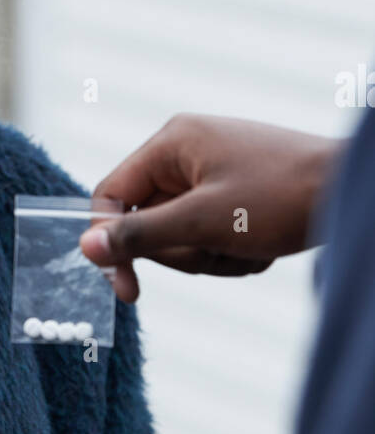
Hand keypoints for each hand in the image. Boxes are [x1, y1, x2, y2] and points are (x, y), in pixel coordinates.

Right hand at [79, 114, 344, 302]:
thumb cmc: (282, 197)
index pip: (111, 195)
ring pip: (179, 236)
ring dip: (211, 255)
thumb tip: (85, 248)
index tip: (127, 290)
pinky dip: (232, 252)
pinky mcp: (233, 194)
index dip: (111, 244)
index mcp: (171, 143)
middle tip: (218, 248)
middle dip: (182, 250)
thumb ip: (141, 235)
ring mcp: (212, 173)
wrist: (354, 191)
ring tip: (248, 246)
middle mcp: (186, 152)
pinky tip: (262, 245)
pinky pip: (208, 236)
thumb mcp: (203, 222)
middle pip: (146, 222)